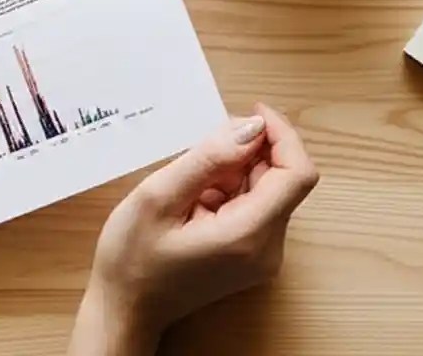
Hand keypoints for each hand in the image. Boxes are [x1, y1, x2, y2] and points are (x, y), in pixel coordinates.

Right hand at [68, 103, 319, 355]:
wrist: (126, 310)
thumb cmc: (132, 260)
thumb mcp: (158, 197)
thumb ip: (208, 158)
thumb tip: (252, 126)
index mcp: (248, 235)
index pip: (297, 173)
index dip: (282, 135)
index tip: (252, 112)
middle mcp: (267, 249)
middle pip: (284, 178)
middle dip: (251, 151)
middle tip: (203, 150)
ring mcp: (263, 255)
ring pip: (269, 188)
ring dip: (237, 170)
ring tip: (191, 182)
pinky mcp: (253, 254)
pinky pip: (256, 205)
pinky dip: (232, 188)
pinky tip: (196, 198)